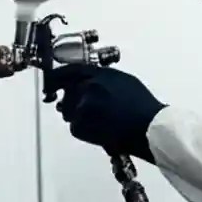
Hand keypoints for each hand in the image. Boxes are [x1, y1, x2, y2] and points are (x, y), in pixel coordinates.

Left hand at [43, 64, 166, 162]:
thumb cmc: (143, 106)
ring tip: (99, 121)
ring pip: (68, 110)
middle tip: (85, 109)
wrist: (150, 128)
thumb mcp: (124, 81)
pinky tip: (100, 130)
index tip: (51, 82)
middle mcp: (88, 87)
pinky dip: (83, 130)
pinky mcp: (81, 126)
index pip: (70, 71)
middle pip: (67, 92)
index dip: (58, 77)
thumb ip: (101, 78)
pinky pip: (74, 126)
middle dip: (72, 100)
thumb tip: (86, 81)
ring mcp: (83, 107)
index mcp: (99, 74)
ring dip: (77, 115)